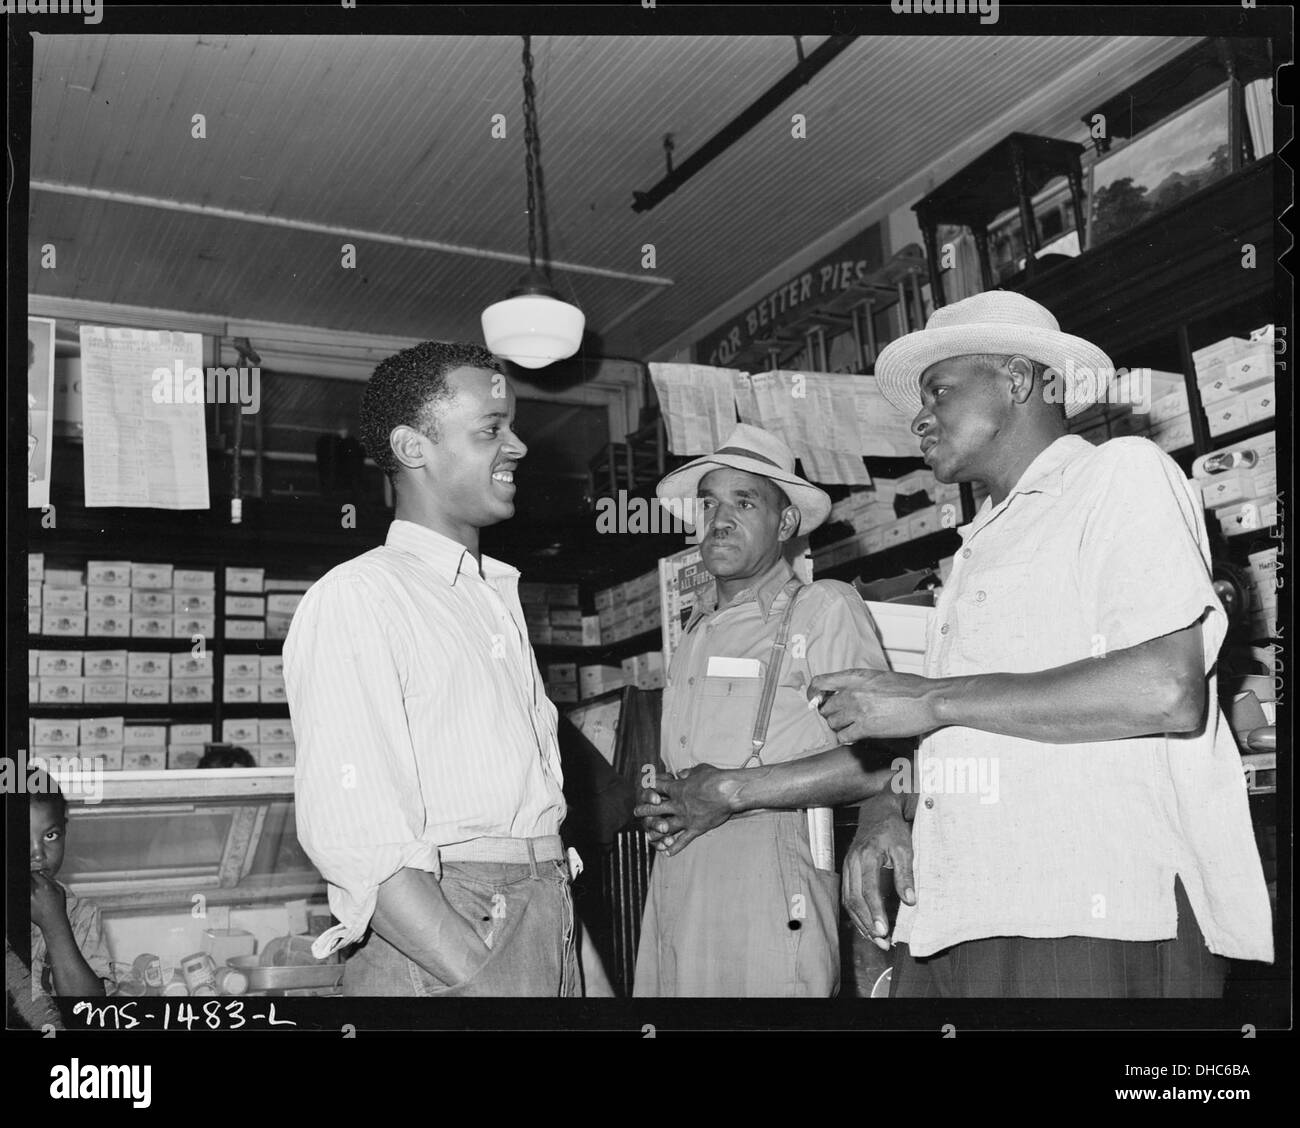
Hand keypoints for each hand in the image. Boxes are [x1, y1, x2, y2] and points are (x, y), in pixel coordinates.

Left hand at [30, 870, 66, 931]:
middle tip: (31, 881)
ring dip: (27, 887)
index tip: (34, 874)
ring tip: (32, 891)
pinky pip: (23, 896)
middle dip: (29, 878)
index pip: (34, 873)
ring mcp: (28, 898)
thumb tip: (43, 874)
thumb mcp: (60, 890)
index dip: (33, 872)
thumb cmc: (58, 907)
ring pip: (24, 887)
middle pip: (27, 879)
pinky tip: (32, 898)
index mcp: (45, 885)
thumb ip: (51, 880)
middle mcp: (35, 891)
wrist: (53, 921)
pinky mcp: (24, 905)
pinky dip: (26, 895)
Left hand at [632, 764, 734, 855]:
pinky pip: (682, 840)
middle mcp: (677, 804)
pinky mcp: (696, 828)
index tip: (644, 788)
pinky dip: (674, 847)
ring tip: (648, 836)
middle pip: (655, 808)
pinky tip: (667, 853)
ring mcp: (685, 818)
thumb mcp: (699, 770)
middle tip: (636, 813)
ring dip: (655, 832)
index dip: (649, 788)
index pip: (657, 788)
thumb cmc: (716, 778)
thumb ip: (688, 772)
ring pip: (665, 827)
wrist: (729, 792)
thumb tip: (680, 773)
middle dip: (644, 810)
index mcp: (677, 788)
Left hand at [809, 668, 939, 741]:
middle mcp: (853, 692)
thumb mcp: (881, 677)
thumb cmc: (912, 688)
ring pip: (833, 723)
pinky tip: (856, 738)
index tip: (816, 701)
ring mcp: (858, 710)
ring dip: (839, 727)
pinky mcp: (866, 727)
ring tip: (851, 728)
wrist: (929, 701)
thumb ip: (862, 683)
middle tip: (842, 719)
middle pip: (826, 707)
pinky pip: (844, 737)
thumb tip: (850, 691)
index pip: (821, 682)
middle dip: (831, 714)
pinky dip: (847, 739)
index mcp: (857, 676)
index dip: (813, 693)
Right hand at [842, 793, 914, 950]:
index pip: (868, 889)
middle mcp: (852, 862)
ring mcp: (847, 867)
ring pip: (848, 900)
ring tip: (876, 939)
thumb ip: (905, 874)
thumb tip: (910, 900)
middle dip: (867, 923)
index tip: (883, 930)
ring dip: (861, 922)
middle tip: (882, 941)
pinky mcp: (848, 871)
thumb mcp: (905, 848)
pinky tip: (867, 926)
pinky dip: (856, 914)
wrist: (878, 812)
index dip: (874, 911)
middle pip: (854, 899)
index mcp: (866, 856)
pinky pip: (847, 896)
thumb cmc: (892, 830)